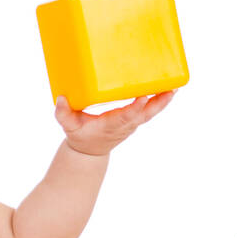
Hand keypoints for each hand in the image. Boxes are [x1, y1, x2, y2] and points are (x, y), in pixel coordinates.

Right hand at [55, 90, 175, 156]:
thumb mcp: (69, 126)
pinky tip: (169, 88)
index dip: (135, 107)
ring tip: (175, 86)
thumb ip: (63, 114)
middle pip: (145, 114)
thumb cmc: (80, 136)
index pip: (126, 116)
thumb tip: (61, 99)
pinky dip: (160, 101)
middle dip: (158, 103)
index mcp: (111, 125)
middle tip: (171, 89)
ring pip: (151, 113)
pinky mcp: (135, 120)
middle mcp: (125, 124)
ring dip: (163, 101)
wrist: (90, 151)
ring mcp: (132, 123)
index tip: (144, 96)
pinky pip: (150, 110)